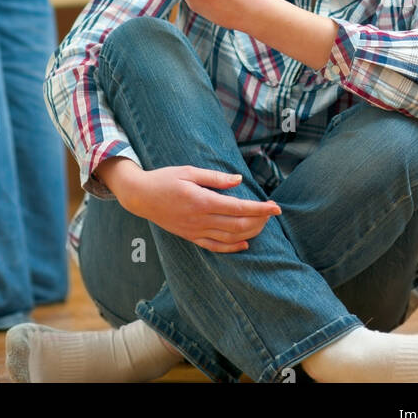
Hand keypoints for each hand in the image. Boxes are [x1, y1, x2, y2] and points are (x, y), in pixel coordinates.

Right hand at [121, 164, 280, 253]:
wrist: (141, 196)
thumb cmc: (165, 179)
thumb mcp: (189, 171)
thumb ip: (215, 177)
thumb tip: (239, 180)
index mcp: (202, 200)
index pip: (239, 207)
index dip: (260, 209)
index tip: (276, 207)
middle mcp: (201, 219)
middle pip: (238, 225)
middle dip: (259, 220)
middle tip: (271, 213)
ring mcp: (195, 231)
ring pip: (230, 237)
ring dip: (250, 232)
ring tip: (262, 224)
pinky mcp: (191, 237)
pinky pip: (215, 247)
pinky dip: (232, 247)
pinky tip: (244, 244)